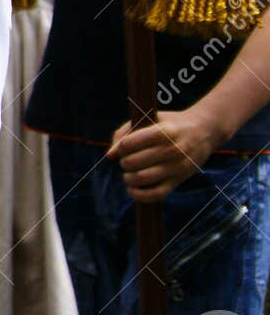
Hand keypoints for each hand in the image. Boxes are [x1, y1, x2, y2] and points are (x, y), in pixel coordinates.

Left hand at [107, 109, 225, 201]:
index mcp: (163, 131)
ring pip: (142, 178)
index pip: (129, 143)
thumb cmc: (169, 124)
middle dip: (124, 162)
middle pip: (133, 162)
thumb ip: (125, 133)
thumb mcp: (149, 119)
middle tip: (127, 160)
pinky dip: (139, 195)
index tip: (124, 147)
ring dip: (128, 178)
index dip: (121, 147)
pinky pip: (156, 194)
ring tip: (129, 173)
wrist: (205, 131)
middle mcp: (172, 150)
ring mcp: (177, 167)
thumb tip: (110, 155)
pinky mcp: (179, 180)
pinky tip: (132, 189)